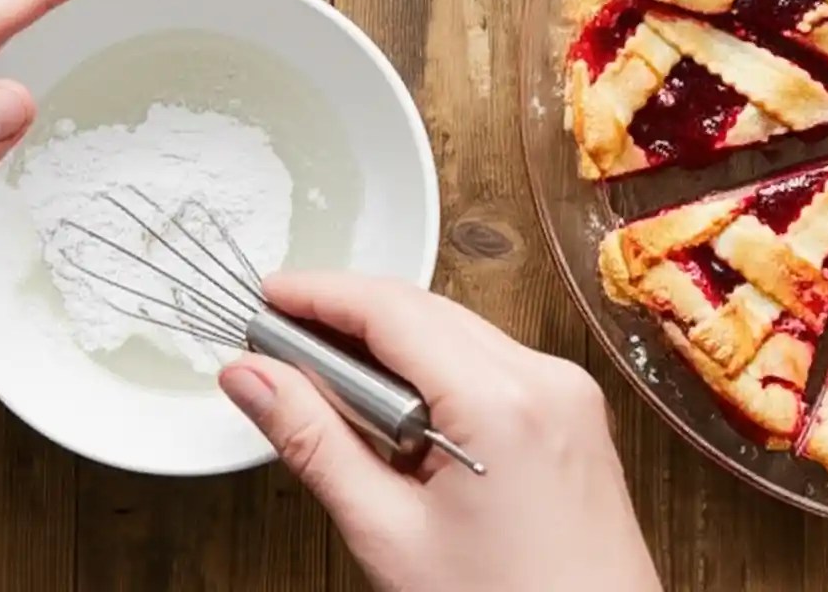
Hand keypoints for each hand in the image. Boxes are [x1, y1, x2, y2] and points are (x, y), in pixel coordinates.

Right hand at [219, 272, 659, 590]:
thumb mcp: (388, 533)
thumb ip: (314, 443)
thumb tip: (254, 379)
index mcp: (502, 403)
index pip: (391, 310)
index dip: (319, 294)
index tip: (269, 298)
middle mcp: (546, 381)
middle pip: (425, 311)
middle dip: (347, 319)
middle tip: (280, 347)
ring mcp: (568, 394)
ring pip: (458, 332)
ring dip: (390, 348)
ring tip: (331, 393)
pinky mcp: (573, 415)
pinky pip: (491, 363)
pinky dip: (436, 373)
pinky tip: (398, 416)